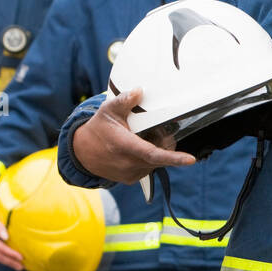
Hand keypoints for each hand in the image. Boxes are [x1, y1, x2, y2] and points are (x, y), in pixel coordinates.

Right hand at [71, 88, 195, 183]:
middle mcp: (129, 164)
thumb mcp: (108, 110)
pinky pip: (149, 167)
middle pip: (160, 155)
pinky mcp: (132, 179)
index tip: (190, 159)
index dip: (174, 158)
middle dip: (164, 142)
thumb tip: (139, 91)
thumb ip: (124, 100)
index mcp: (125, 147)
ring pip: (156, 162)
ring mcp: (131, 174)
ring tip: (143, 137)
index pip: (153, 154)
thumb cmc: (98, 129)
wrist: (82, 153)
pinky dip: (150, 158)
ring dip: (157, 150)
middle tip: (155, 128)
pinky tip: (139, 147)